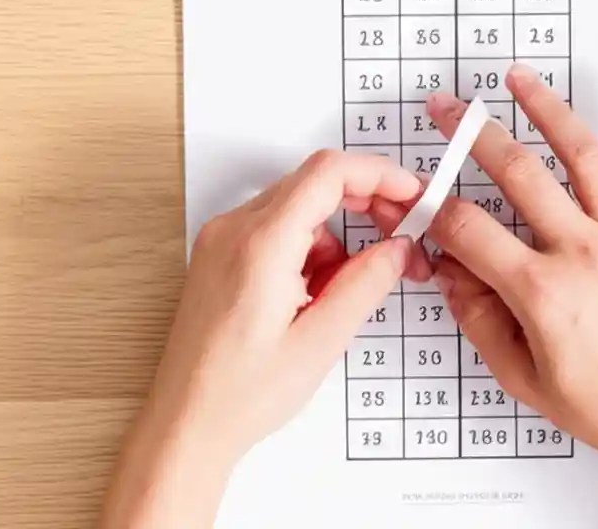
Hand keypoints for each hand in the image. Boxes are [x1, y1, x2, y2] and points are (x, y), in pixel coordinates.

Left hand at [102, 150, 426, 527]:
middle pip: (315, 183)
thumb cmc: (239, 395)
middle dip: (366, 204)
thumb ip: (366, 284)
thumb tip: (397, 248)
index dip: (378, 175)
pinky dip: (310, 247)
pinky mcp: (220, 256)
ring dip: (338, 234)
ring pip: (299, 207)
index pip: (328, 173)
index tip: (411, 195)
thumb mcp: (320, 341)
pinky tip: (317, 293)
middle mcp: (234, 231)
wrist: (186, 424)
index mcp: (260, 245)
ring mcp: (222, 241)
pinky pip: (277, 229)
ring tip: (350, 289)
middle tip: (401, 238)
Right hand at [412, 64, 597, 528]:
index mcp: (543, 292)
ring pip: (583, 156)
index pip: (468, 230)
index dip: (433, 210)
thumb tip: (451, 276)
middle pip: (517, 174)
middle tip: (449, 109)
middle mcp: (585, 253)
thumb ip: (481, 321)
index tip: (418, 198)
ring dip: (547, 110)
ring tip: (519, 79)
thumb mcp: (526, 379)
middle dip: (472, 134)